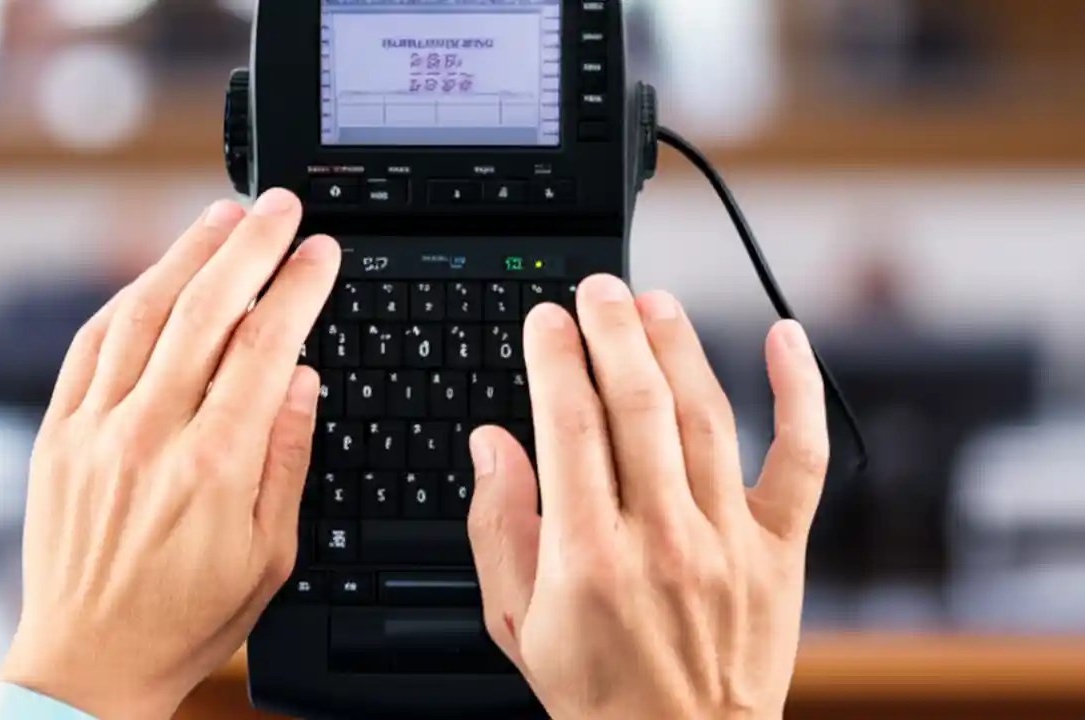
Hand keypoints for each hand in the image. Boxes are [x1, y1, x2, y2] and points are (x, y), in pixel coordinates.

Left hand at [0, 190, 339, 719]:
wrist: (88, 663)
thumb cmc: (187, 618)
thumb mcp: (270, 555)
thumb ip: (287, 458)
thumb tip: (301, 380)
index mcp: (213, 469)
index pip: (266, 348)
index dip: (299, 288)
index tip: (321, 253)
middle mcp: (149, 437)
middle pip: (205, 311)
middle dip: (250, 245)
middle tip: (281, 206)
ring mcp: (94, 431)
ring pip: (141, 314)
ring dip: (186, 254)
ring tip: (222, 215)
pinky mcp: (56, 435)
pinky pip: (88, 347)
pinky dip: (125, 300)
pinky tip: (156, 275)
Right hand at [467, 275, 828, 719]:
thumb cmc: (597, 688)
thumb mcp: (516, 619)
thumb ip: (498, 526)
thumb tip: (492, 444)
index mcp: (586, 554)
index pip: (567, 424)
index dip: (554, 357)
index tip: (545, 321)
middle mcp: (660, 537)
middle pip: (636, 403)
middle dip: (611, 330)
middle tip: (596, 289)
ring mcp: (726, 539)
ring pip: (705, 415)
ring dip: (678, 345)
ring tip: (653, 300)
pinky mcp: (777, 548)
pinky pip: (800, 459)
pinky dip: (797, 393)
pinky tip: (784, 338)